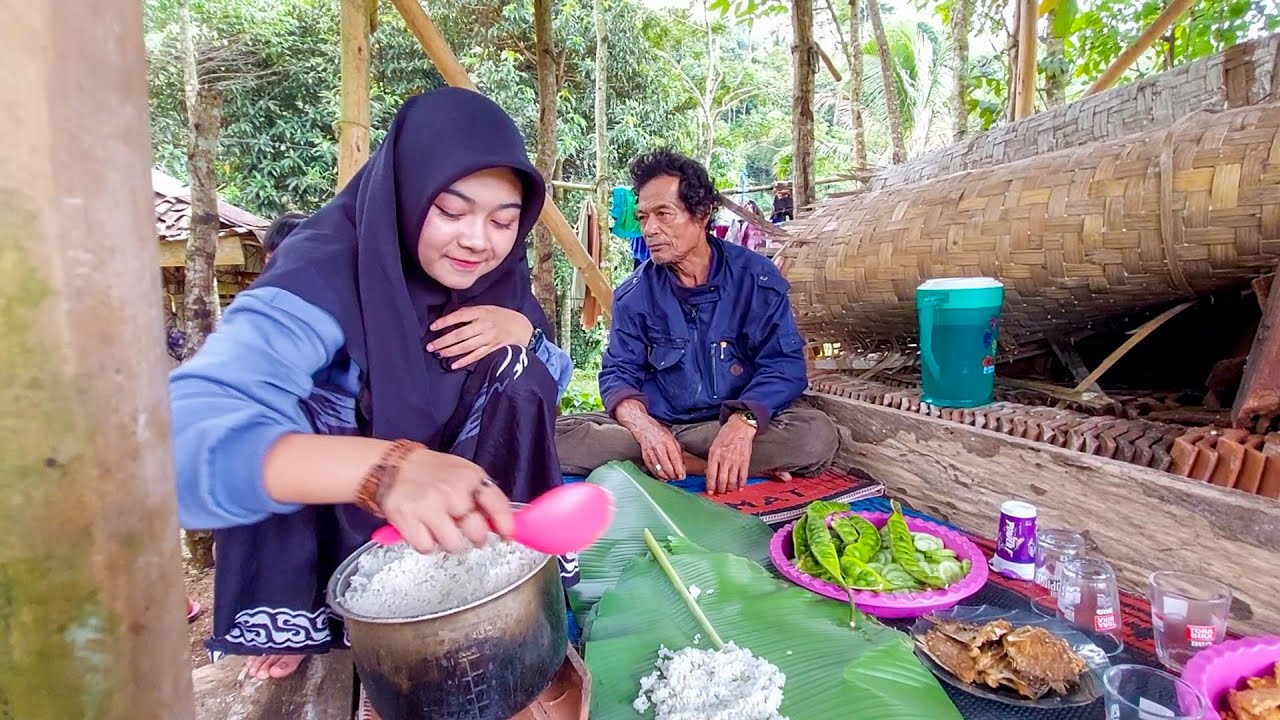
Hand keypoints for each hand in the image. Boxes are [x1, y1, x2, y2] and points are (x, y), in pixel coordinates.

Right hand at [377, 448, 514, 553]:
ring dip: (449, 543)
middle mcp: (452, 491)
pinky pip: (427, 547)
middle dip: (475, 538)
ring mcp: (430, 506)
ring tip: (440, 529)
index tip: (508, 535)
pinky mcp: (408, 519)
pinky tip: (423, 530)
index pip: (498, 505)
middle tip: (467, 533)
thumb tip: (499, 523)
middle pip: (477, 532)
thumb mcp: (460, 473)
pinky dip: (426, 544)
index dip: (506, 525)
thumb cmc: (429, 471)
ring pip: (453, 545)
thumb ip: (480, 495)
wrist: (389, 465)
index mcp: (470, 477)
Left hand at [427, 306, 533, 369]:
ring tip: (438, 354)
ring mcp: (489, 338)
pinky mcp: (493, 349)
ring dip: (450, 351)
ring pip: (466, 346)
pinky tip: (453, 365)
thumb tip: (451, 318)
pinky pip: (476, 356)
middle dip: (443, 341)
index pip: (459, 316)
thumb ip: (470, 312)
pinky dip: (464, 361)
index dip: (445, 322)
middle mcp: (485, 325)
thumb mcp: (488, 308)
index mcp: (482, 312)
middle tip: (430, 346)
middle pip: (460, 334)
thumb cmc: (502, 316)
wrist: (522, 327)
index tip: (432, 327)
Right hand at [634, 418, 686, 481]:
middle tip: (677, 478)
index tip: (682, 476)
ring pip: (659, 471)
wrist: (644, 428)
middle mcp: (659, 448)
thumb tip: (682, 467)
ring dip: (667, 477)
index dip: (679, 470)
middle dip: (674, 476)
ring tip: (671, 478)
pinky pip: (652, 470)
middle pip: (667, 467)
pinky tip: (663, 477)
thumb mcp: (673, 439)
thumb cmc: (660, 433)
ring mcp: (651, 453)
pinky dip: (658, 476)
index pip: (675, 459)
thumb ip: (678, 452)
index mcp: (668, 442)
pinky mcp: (645, 457)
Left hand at [706, 414, 755, 495]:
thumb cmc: (725, 436)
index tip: (710, 492)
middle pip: (721, 480)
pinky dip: (741, 484)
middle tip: (719, 493)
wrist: (740, 428)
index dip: (710, 486)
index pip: (711, 475)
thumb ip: (711, 460)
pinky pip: (743, 476)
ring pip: (732, 481)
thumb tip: (707, 474)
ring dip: (729, 489)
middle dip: (720, 490)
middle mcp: (725, 459)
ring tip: (728, 491)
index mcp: (714, 455)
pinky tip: (739, 488)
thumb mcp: (713, 446)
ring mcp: (736, 461)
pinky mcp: (745, 461)